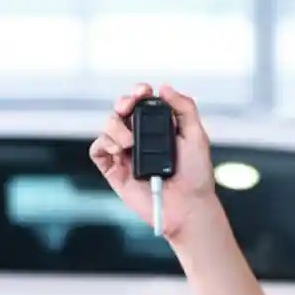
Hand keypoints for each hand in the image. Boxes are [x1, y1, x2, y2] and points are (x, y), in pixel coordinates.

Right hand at [88, 83, 218, 238]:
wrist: (187, 206)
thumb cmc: (196, 175)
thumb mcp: (196, 136)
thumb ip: (184, 108)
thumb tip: (165, 88)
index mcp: (159, 128)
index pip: (142, 103)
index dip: (138, 92)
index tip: (143, 91)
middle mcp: (140, 138)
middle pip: (121, 111)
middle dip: (122, 102)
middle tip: (128, 106)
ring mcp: (126, 154)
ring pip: (108, 127)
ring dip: (116, 127)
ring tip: (130, 142)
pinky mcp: (115, 170)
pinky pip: (98, 151)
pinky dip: (103, 144)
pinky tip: (119, 149)